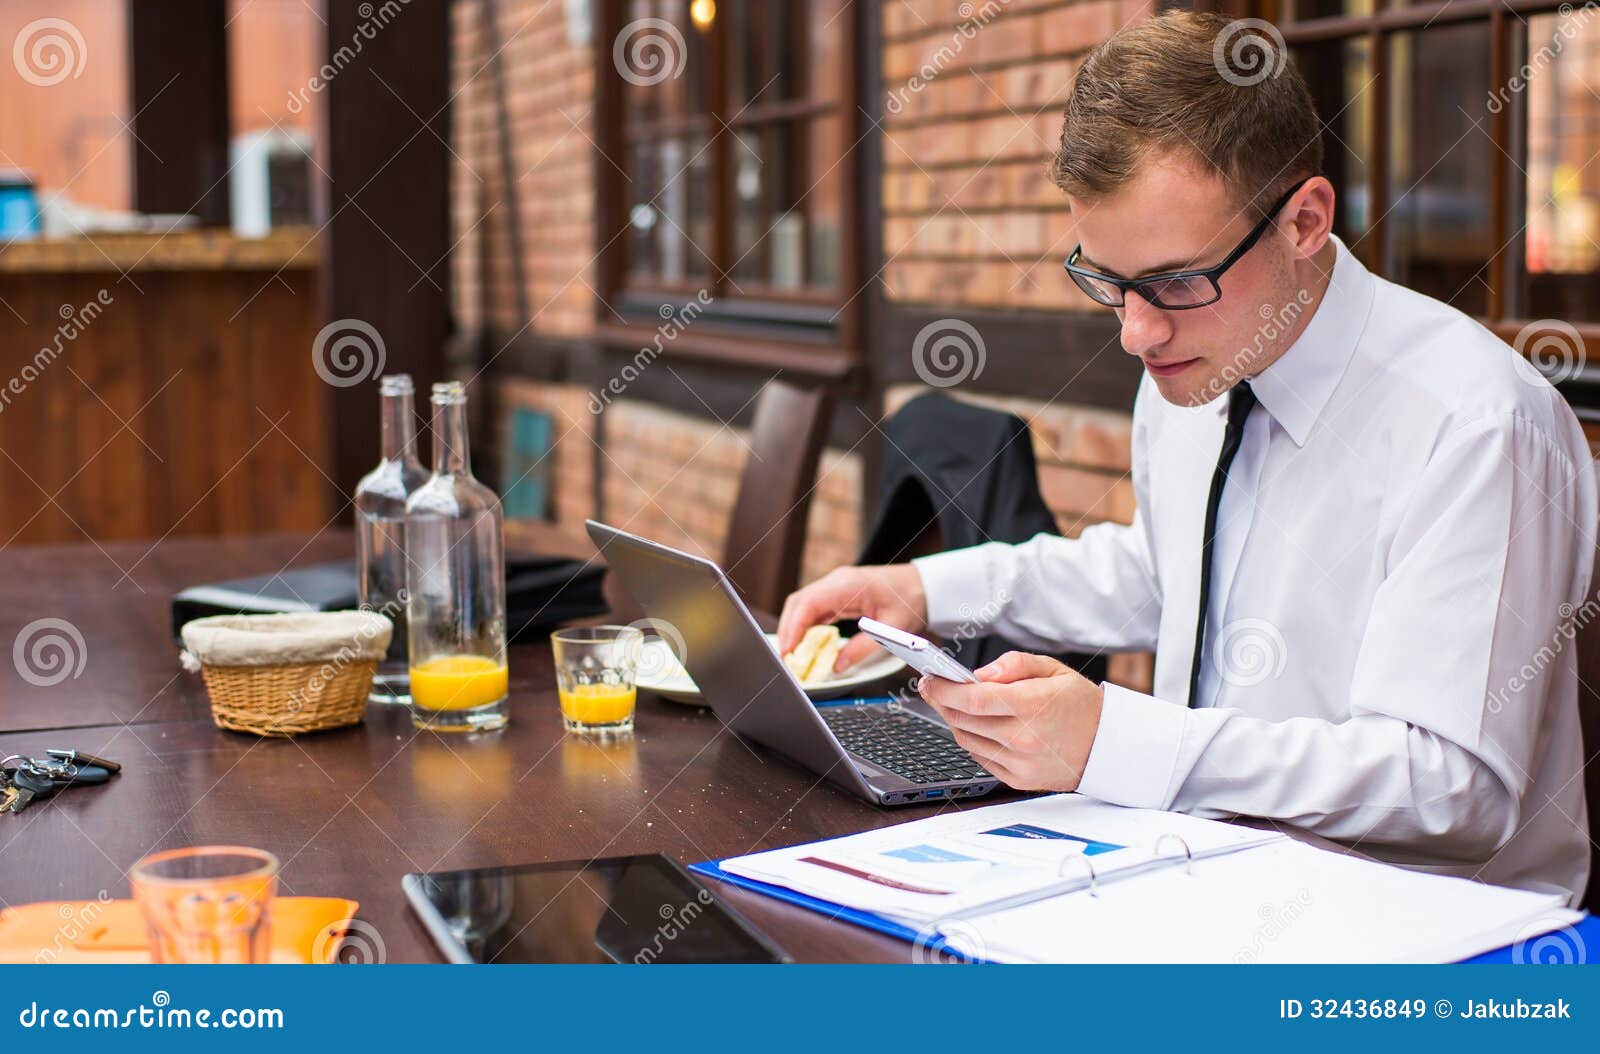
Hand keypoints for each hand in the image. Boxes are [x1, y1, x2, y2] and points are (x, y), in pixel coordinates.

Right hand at [777, 564, 927, 672]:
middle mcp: (837, 581)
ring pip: (802, 605)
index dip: (793, 628)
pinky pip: (814, 608)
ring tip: (793, 654)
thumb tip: (837, 666)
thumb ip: (862, 649)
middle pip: (798, 604)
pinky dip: (805, 625)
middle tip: (786, 658)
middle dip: (788, 631)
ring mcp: (835, 585)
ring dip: (794, 628)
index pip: (808, 604)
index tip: (788, 650)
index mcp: (848, 585)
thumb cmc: (910, 600)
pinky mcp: (838, 593)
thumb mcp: (891, 630)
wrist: (923, 585)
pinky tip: (806, 643)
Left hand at [918, 651, 1103, 791]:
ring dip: (954, 719)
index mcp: (1032, 705)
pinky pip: (980, 757)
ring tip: (953, 702)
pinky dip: (971, 739)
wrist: (1108, 746)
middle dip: (941, 701)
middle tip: (933, 686)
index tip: (930, 679)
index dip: (944, 688)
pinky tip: (975, 724)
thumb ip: (1014, 664)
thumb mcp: (1054, 669)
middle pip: (962, 719)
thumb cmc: (1079, 704)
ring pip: (966, 739)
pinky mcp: (1017, 780)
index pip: (973, 698)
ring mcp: (1020, 763)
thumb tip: (980, 673)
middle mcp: (1024, 738)